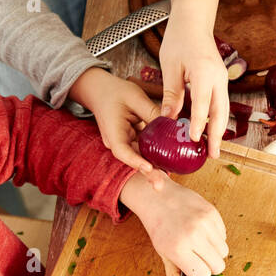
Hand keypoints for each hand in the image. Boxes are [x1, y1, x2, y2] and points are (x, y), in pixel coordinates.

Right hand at [69, 67, 164, 182]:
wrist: (101, 90)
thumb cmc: (115, 92)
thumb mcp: (135, 97)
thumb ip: (152, 111)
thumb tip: (173, 123)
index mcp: (113, 132)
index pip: (122, 151)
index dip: (135, 161)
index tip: (148, 168)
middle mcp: (116, 142)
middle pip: (133, 159)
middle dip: (147, 172)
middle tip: (161, 184)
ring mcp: (124, 143)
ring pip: (140, 158)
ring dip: (153, 168)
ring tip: (165, 179)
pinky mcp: (132, 141)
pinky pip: (144, 151)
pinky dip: (155, 157)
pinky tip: (169, 165)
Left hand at [119, 171, 227, 275]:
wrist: (158, 198)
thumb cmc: (159, 227)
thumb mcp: (163, 252)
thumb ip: (173, 274)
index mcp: (178, 249)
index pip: (203, 274)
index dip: (199, 272)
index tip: (192, 266)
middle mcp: (193, 236)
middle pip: (218, 265)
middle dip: (210, 265)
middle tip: (199, 257)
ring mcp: (204, 223)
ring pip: (224, 251)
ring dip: (215, 251)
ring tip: (201, 243)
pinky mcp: (212, 212)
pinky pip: (224, 236)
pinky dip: (216, 237)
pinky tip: (203, 231)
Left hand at [158, 9, 229, 158]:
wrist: (193, 21)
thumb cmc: (179, 39)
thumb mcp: (169, 67)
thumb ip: (171, 94)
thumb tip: (167, 118)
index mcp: (204, 73)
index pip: (203, 105)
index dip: (198, 125)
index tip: (193, 140)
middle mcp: (218, 78)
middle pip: (220, 113)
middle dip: (217, 135)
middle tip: (212, 155)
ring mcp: (222, 79)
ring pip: (223, 110)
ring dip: (219, 130)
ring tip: (213, 148)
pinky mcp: (220, 80)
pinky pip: (220, 104)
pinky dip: (216, 119)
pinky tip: (209, 130)